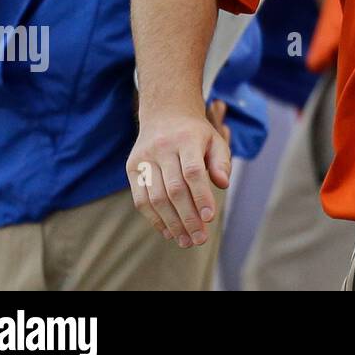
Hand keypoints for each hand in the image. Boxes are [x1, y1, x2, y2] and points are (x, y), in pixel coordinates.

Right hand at [126, 101, 230, 246]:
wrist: (165, 113)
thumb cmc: (196, 134)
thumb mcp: (215, 140)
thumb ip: (222, 162)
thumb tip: (223, 184)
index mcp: (186, 139)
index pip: (193, 172)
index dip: (201, 196)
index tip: (210, 218)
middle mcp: (162, 148)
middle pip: (174, 189)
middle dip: (188, 217)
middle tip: (200, 239)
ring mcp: (144, 158)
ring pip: (155, 198)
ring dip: (171, 223)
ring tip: (186, 241)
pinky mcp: (132, 168)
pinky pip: (140, 199)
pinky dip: (154, 219)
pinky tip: (168, 232)